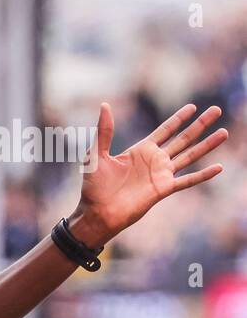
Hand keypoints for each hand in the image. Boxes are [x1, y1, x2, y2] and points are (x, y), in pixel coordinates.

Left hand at [71, 102, 227, 247]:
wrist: (97, 212)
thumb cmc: (94, 186)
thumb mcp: (97, 154)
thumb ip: (104, 131)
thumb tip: (104, 105)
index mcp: (140, 150)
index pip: (165, 130)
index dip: (178, 118)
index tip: (192, 107)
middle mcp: (154, 160)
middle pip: (182, 138)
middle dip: (199, 124)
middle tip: (216, 110)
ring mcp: (161, 175)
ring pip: (190, 155)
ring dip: (207, 144)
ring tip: (224, 132)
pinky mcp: (164, 189)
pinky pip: (187, 181)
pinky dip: (203, 175)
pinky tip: (218, 167)